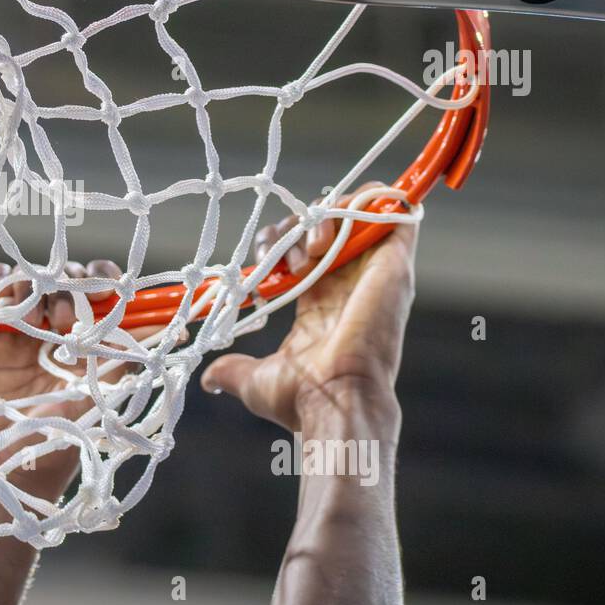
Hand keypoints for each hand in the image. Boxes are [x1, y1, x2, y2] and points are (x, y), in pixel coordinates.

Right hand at [0, 259, 125, 523]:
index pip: (106, 300)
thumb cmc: (52, 451)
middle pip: (71, 283)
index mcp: (91, 350)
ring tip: (36, 321)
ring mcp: (23, 332)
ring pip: (35, 281)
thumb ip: (125, 365)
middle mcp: (59, 336)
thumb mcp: (96, 405)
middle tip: (71, 321)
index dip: (111, 284)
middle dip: (75, 289)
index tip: (115, 289)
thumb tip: (179, 335)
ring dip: (37, 288)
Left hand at [200, 182, 413, 435]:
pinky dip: (361, 201)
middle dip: (293, 227)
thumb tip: (209, 380)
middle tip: (286, 260)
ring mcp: (374, 268)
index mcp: (322, 300)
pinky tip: (329, 234)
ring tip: (309, 248)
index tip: (260, 265)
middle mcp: (350, 280)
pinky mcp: (394, 260)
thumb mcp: (255, 380)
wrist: (336, 402)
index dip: (276, 242)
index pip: (301, 248)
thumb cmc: (303, 398)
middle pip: (323, 224)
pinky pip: (391, 207)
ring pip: (352, 209)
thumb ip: (233, 372)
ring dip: (323, 214)